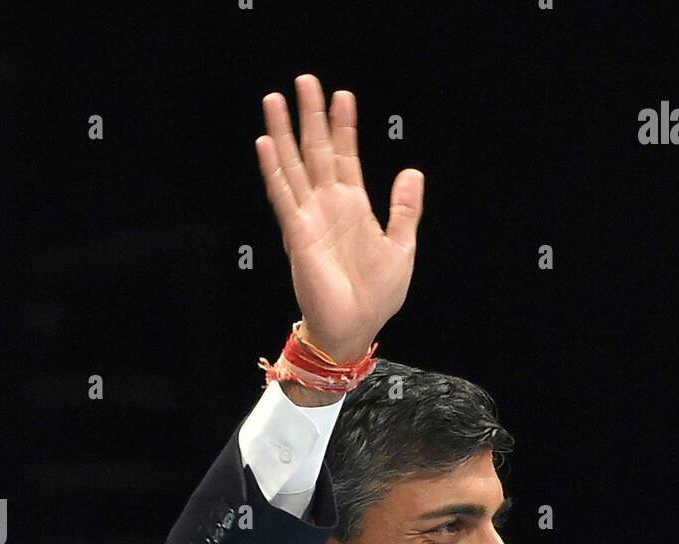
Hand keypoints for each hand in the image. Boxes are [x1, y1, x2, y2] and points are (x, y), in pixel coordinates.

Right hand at [256, 75, 423, 362]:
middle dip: (311, 116)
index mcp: (353, 208)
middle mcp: (328, 207)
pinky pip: (283, 197)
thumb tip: (412, 172)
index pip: (346, 156)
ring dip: (284, 133)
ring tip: (276, 99)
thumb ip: (404, 210)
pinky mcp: (298, 236)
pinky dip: (274, 170)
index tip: (342, 94)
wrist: (355, 330)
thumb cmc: (376, 297)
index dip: (344, 126)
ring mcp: (310, 218)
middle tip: (306, 80)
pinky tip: (266, 144)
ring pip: (293, 166)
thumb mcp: (401, 248)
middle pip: (316, 151)